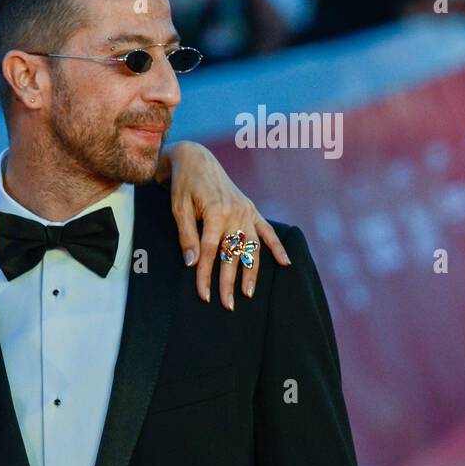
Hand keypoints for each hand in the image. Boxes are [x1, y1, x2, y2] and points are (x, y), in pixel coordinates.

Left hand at [159, 140, 290, 307]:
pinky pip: (267, 230)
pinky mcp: (251, 209)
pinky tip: (286, 263)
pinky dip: (277, 246)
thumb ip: (187, 236)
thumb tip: (191, 263)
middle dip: (229, 282)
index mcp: (216, 212)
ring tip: (249, 294)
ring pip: (252, 247)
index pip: (211, 252)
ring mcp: (247, 211)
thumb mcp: (178, 209)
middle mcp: (236, 213)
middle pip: (233, 254)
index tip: (204, 295)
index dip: (206, 276)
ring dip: (252, 272)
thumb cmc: (183, 185)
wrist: (197, 159)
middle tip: (228, 305)